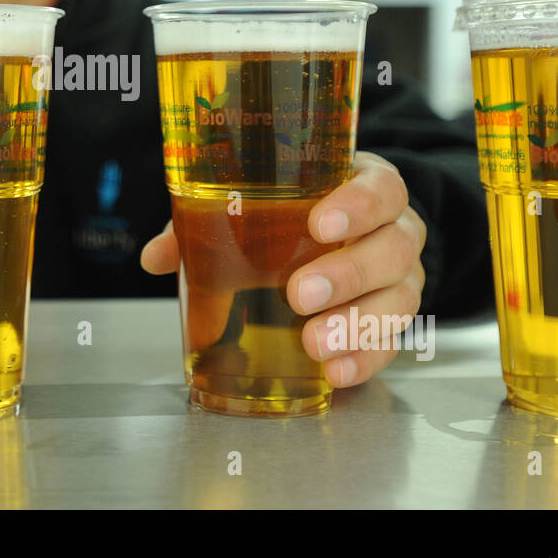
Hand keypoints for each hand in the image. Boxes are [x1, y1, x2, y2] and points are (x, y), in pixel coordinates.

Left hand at [140, 150, 425, 389]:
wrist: (342, 238)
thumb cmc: (297, 213)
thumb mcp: (260, 204)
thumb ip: (209, 220)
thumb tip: (156, 255)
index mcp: (366, 187)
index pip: (382, 188)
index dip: (359, 204)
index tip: (320, 223)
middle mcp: (395, 230)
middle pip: (393, 247)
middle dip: (348, 272)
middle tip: (300, 293)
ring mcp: (401, 278)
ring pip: (398, 299)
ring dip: (355, 323)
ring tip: (313, 342)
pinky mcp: (393, 320)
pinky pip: (391, 341)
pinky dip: (364, 358)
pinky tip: (335, 370)